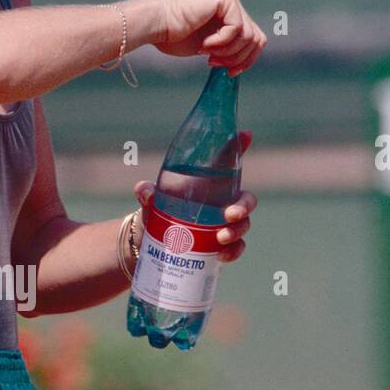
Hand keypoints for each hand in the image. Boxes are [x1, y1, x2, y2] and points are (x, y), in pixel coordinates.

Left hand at [133, 131, 255, 262]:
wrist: (156, 243)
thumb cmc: (160, 212)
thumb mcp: (153, 201)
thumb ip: (147, 194)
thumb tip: (143, 190)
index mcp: (211, 186)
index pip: (228, 163)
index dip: (239, 146)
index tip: (245, 134)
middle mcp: (224, 204)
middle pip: (246, 201)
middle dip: (243, 207)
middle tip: (230, 215)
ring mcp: (226, 226)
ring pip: (243, 226)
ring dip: (236, 232)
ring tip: (221, 238)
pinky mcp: (222, 247)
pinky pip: (235, 249)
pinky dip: (231, 252)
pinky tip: (220, 255)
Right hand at [149, 0, 266, 74]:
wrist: (156, 25)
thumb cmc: (173, 36)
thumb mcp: (209, 45)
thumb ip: (228, 46)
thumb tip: (246, 60)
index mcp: (227, 10)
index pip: (253, 37)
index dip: (245, 59)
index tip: (228, 72)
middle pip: (256, 37)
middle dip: (238, 58)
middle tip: (215, 63)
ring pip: (248, 35)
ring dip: (227, 52)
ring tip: (208, 53)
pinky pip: (236, 29)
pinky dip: (222, 43)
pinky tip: (204, 44)